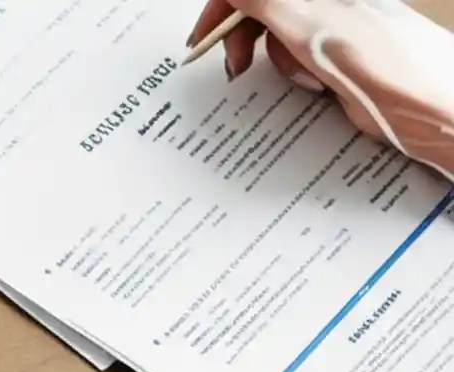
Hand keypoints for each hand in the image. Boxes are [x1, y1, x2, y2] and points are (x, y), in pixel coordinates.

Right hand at [189, 0, 453, 180]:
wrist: (423, 105)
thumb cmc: (377, 63)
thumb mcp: (303, 24)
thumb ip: (259, 0)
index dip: (221, 9)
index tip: (203, 37)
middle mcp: (323, 1)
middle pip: (260, 8)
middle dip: (244, 38)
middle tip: (235, 66)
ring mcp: (329, 23)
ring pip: (276, 34)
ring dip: (277, 59)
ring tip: (301, 76)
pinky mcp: (335, 50)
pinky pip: (296, 55)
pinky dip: (295, 72)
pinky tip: (315, 84)